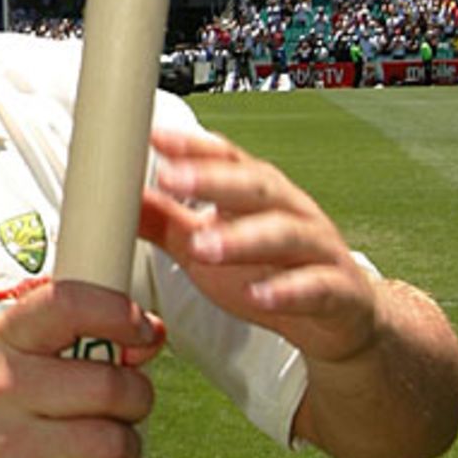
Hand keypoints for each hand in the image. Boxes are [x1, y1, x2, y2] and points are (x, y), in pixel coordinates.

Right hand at [0, 278, 164, 457]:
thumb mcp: (9, 358)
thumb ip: (73, 336)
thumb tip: (150, 334)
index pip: (67, 305)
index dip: (118, 311)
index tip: (142, 327)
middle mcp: (0, 389)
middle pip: (109, 384)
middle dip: (136, 395)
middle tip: (127, 402)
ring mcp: (11, 447)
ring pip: (114, 441)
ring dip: (126, 445)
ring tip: (105, 443)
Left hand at [140, 126, 378, 371]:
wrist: (339, 320)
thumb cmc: (270, 271)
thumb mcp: (210, 245)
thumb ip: (166, 221)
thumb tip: (118, 199)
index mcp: (258, 192)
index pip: (227, 158)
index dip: (193, 147)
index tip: (153, 137)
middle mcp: (291, 210)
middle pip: (254, 185)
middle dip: (213, 180)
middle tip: (169, 179)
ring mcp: (318, 248)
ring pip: (285, 232)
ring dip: (243, 237)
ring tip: (202, 247)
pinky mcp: (339, 291)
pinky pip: (316, 287)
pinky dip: (288, 290)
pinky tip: (258, 295)